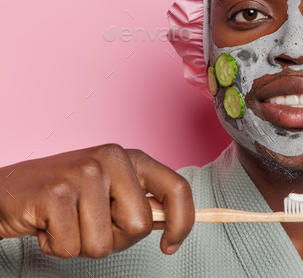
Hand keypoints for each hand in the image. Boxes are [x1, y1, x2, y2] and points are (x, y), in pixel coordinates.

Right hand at [0, 144, 194, 258]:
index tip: (170, 245)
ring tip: (64, 222)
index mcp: (131, 158)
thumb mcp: (109, 191)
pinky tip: (46, 225)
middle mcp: (111, 159)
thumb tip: (169, 223)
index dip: (182, 222)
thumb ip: (139, 203)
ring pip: (104, 244)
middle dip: (115, 239)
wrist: (7, 191)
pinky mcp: (56, 193)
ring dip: (81, 245)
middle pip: (139, 226)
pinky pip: (71, 248)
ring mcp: (83, 174)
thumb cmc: (63, 196)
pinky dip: (56, 247)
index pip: (176, 188)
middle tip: (88, 224)